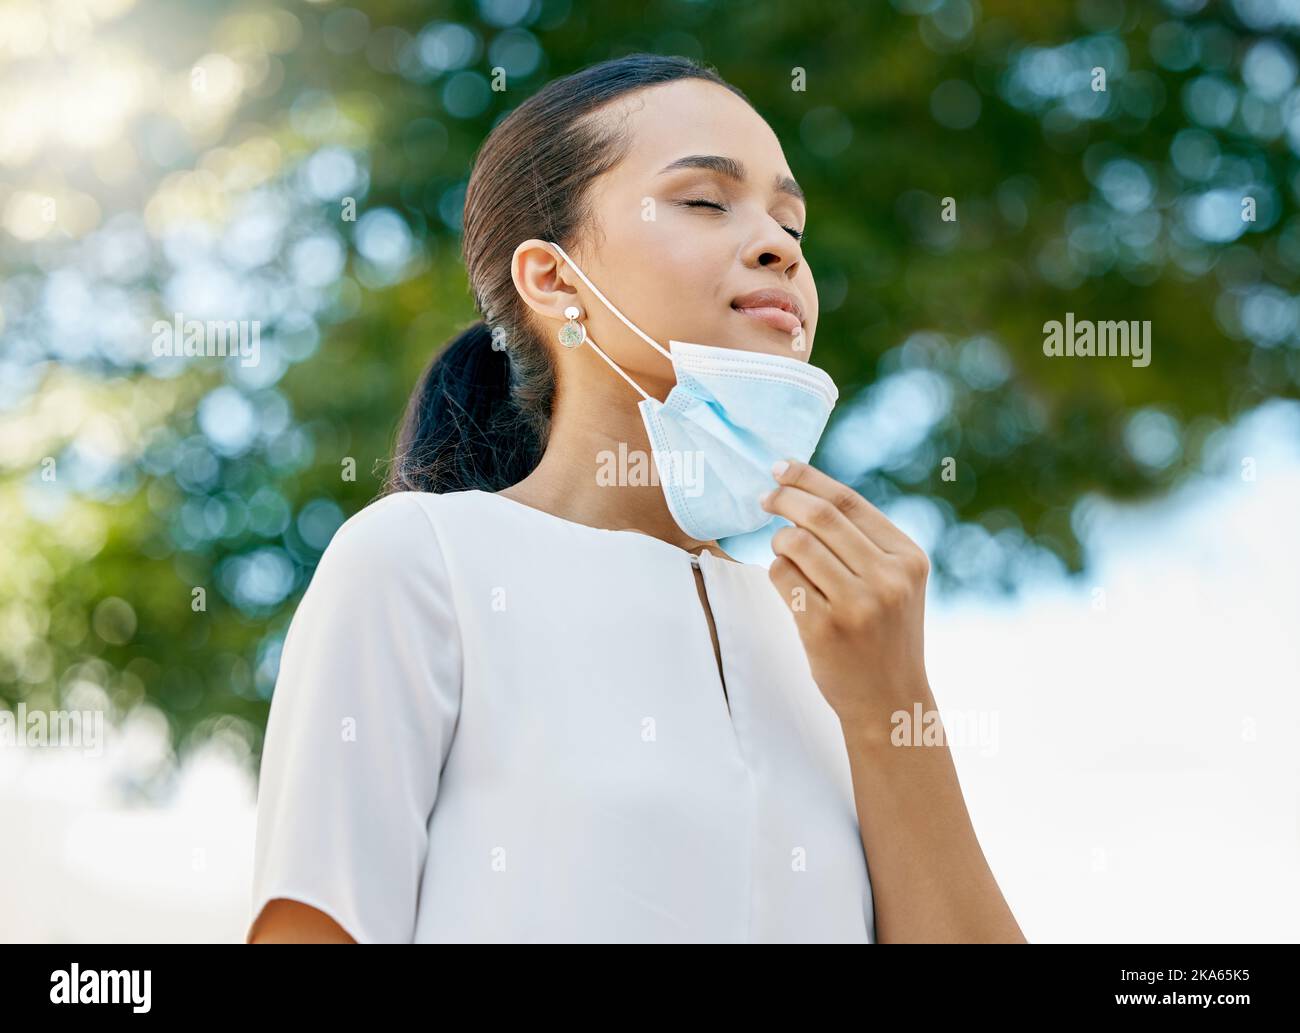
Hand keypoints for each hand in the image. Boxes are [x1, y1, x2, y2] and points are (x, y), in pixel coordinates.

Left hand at [760, 459, 931, 728]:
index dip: (809, 478)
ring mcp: (858, 605)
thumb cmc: (884, 634)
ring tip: (781, 550)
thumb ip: (865, 542)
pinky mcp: (826, 629)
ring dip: (778, 541)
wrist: (890, 701)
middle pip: (820, 516)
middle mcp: (888, 578)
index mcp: (908, 558)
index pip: (849, 502)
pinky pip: (784, 579)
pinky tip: (787, 582)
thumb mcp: (895, 583)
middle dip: (783, 499)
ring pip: (796, 544)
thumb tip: (806, 491)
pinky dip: (777, 572)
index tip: (780, 468)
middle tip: (763, 497)